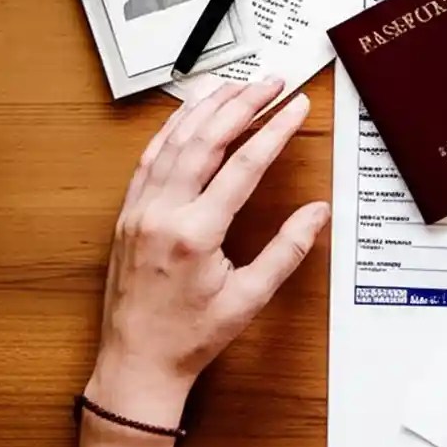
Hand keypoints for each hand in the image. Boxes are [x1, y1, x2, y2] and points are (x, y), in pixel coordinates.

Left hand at [80, 78, 330, 446]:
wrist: (136, 363)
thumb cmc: (191, 338)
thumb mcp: (249, 299)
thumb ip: (287, 251)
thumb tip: (318, 213)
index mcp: (195, 233)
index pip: (242, 165)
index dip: (273, 130)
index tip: (294, 106)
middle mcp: (162, 213)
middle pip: (205, 140)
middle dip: (241, 105)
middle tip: (270, 83)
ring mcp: (139, 211)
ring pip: (173, 142)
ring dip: (205, 109)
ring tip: (235, 86)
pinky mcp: (128, 215)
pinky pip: (150, 159)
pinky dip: (172, 131)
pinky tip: (189, 116)